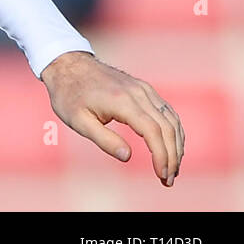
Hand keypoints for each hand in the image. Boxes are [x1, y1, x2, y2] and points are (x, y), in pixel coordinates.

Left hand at [41, 51, 184, 185]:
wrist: (67, 64)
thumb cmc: (69, 94)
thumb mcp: (78, 120)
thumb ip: (103, 139)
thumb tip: (126, 156)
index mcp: (121, 101)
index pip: (152, 132)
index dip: (161, 156)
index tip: (162, 175)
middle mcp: (138, 93)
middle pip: (167, 127)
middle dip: (172, 156)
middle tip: (168, 180)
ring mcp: (142, 88)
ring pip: (171, 119)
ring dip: (176, 145)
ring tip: (172, 168)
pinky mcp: (143, 88)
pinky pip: (166, 110)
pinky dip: (173, 130)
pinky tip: (171, 146)